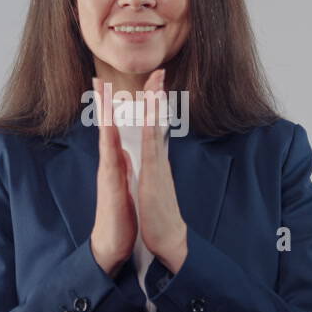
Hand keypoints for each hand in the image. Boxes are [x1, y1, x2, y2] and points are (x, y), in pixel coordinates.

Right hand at [89, 76, 137, 277]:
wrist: (112, 246)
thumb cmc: (121, 219)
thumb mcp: (126, 188)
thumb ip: (123, 169)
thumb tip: (124, 153)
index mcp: (117, 164)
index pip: (115, 130)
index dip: (113, 109)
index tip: (111, 88)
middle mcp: (109, 165)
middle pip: (106, 127)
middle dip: (104, 103)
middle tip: (99, 79)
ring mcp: (107, 173)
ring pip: (105, 136)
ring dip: (104, 113)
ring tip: (101, 91)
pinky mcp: (109, 184)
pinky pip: (109, 157)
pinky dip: (109, 140)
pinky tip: (108, 126)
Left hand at [136, 69, 187, 273]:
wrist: (167, 241)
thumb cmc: (157, 217)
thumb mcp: (150, 188)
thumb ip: (148, 171)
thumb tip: (144, 158)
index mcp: (153, 162)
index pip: (152, 127)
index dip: (151, 106)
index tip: (152, 85)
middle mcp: (158, 159)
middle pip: (157, 120)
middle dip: (157, 95)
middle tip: (159, 71)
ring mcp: (158, 166)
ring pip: (156, 127)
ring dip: (156, 103)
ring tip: (157, 80)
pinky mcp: (155, 175)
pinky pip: (152, 146)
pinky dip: (151, 126)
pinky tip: (150, 114)